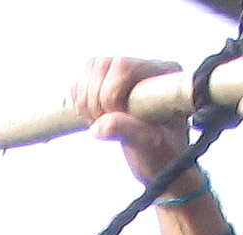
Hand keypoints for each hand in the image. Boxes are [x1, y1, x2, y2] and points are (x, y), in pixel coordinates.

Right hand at [72, 57, 193, 186]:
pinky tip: (94, 118)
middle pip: (103, 65)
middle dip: (95, 99)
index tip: (115, 118)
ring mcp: (124, 74)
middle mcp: (144, 67)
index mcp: (162, 74)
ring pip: (91, 69)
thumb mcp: (151, 145)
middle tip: (103, 123)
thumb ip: (129, 131)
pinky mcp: (107, 84)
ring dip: (86, 101)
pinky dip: (80, 102)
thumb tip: (99, 126)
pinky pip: (82, 82)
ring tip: (99, 122)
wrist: (157, 160)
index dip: (110, 93)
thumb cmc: (162, 153)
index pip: (124, 67)